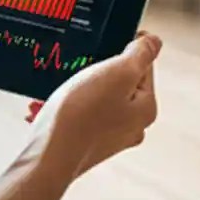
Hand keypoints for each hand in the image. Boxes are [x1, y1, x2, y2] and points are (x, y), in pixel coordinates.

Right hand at [27, 31, 161, 177]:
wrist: (47, 157)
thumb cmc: (82, 115)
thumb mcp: (118, 72)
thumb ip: (140, 54)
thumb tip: (154, 42)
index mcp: (146, 109)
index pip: (144, 66)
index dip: (125, 49)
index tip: (104, 45)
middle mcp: (131, 127)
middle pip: (119, 83)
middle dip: (95, 70)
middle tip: (79, 67)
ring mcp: (107, 138)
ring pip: (93, 98)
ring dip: (73, 88)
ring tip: (58, 87)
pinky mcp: (84, 145)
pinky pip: (75, 115)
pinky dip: (61, 106)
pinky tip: (44, 104)